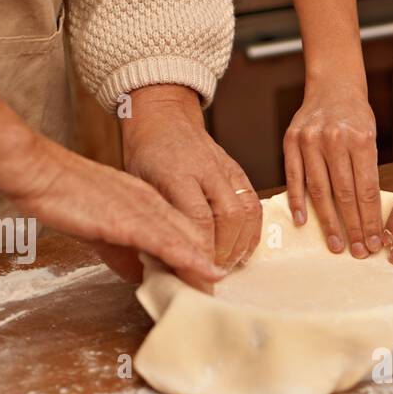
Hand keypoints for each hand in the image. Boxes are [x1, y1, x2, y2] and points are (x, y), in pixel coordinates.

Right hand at [0, 91, 223, 289]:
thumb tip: (143, 276)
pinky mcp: (129, 218)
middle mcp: (154, 203)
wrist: (38, 172)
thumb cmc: (63, 195)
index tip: (218, 281)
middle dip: (212, 267)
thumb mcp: (102, 228)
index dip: (205, 257)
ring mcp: (144, 209)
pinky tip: (207, 274)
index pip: (187, 232)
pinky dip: (190, 259)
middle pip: (195, 237)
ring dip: (207, 269)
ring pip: (187, 241)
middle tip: (228, 294)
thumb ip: (125, 250)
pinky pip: (167, 241)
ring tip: (223, 294)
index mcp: (149, 202)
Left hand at [121, 84, 262, 272]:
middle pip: (228, 216)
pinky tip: (243, 249)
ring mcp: (226, 168)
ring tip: (230, 265)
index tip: (196, 275)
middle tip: (214, 273)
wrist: (165, 118)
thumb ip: (155, 218)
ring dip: (241, 243)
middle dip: (224, 251)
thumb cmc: (146, 155)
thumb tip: (167, 261)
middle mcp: (207, 168)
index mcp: (176, 171)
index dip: (201, 251)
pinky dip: (252, 230)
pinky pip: (254, 203)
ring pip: (247, 210)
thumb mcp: (138, 185)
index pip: (198, 218)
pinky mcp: (238, 172)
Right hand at [283, 81, 383, 257]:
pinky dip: (298, 201)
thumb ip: (367, 172)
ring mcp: (310, 140)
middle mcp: (334, 140)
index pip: (366, 189)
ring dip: (328, 222)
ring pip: (319, 190)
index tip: (375, 242)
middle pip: (344, 194)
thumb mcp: (370, 138)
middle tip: (358, 252)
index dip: (370, 220)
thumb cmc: (355, 116)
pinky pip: (294, 177)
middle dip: (353, 227)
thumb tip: (369, 216)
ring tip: (336, 244)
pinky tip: (303, 222)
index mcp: (360, 140)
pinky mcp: (291, 141)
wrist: (332, 85)